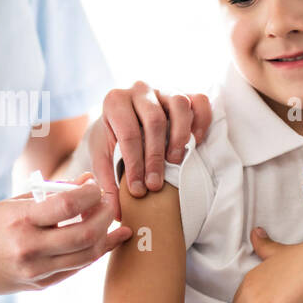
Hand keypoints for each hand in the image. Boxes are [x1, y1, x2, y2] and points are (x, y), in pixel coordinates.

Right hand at [0, 172, 133, 297]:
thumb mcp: (13, 204)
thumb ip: (51, 193)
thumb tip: (86, 180)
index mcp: (20, 221)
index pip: (66, 205)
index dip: (89, 194)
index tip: (95, 187)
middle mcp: (29, 248)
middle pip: (84, 234)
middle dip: (105, 215)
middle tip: (110, 203)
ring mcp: (36, 270)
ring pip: (87, 255)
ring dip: (105, 236)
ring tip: (110, 221)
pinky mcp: (41, 284)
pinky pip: (77, 268)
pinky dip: (94, 252)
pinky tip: (105, 240)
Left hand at [86, 81, 212, 222]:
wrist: (120, 118)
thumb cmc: (111, 138)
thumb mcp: (101, 157)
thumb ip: (107, 182)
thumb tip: (117, 213)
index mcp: (115, 101)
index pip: (128, 134)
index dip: (135, 164)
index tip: (138, 190)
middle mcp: (139, 89)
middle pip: (155, 121)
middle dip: (156, 157)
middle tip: (155, 185)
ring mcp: (163, 89)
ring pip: (180, 105)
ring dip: (180, 136)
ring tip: (175, 162)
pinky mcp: (183, 93)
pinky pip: (200, 101)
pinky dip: (201, 121)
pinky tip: (195, 142)